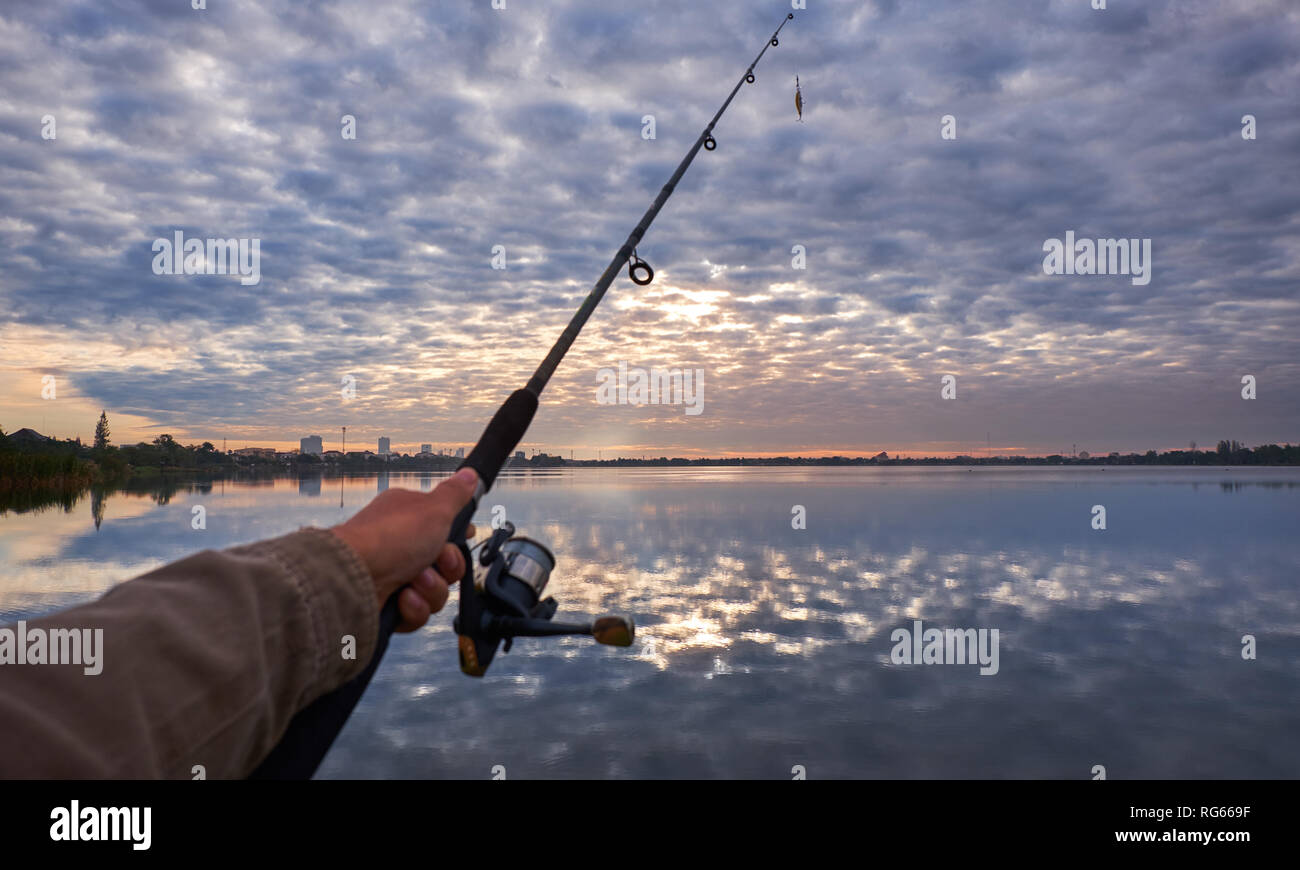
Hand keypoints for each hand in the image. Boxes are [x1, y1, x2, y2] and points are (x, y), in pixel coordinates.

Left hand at [330, 467, 478, 631]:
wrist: (351, 579)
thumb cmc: (387, 538)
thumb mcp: (433, 509)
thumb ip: (455, 494)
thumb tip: (469, 475)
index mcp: (408, 518)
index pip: (445, 529)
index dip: (457, 539)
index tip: (463, 538)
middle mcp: (400, 546)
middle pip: (446, 565)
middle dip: (447, 567)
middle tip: (436, 560)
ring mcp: (393, 576)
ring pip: (435, 591)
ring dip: (430, 588)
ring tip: (412, 582)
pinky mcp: (388, 604)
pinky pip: (418, 612)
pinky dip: (414, 608)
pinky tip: (402, 599)